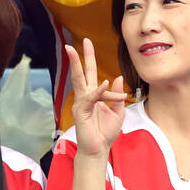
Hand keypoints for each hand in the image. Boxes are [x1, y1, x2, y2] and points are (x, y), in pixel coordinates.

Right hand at [64, 38, 125, 159]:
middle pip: (83, 72)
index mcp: (93, 95)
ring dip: (76, 64)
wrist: (99, 149)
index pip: (91, 73)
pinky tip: (106, 84)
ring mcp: (81, 103)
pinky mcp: (81, 112)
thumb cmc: (106, 132)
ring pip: (79, 80)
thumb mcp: (118, 111)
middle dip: (82, 56)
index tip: (89, 44)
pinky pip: (91, 98)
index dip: (91, 59)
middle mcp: (85, 96)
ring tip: (71, 50)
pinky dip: (99, 91)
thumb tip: (117, 77)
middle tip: (83, 40)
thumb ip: (117, 95)